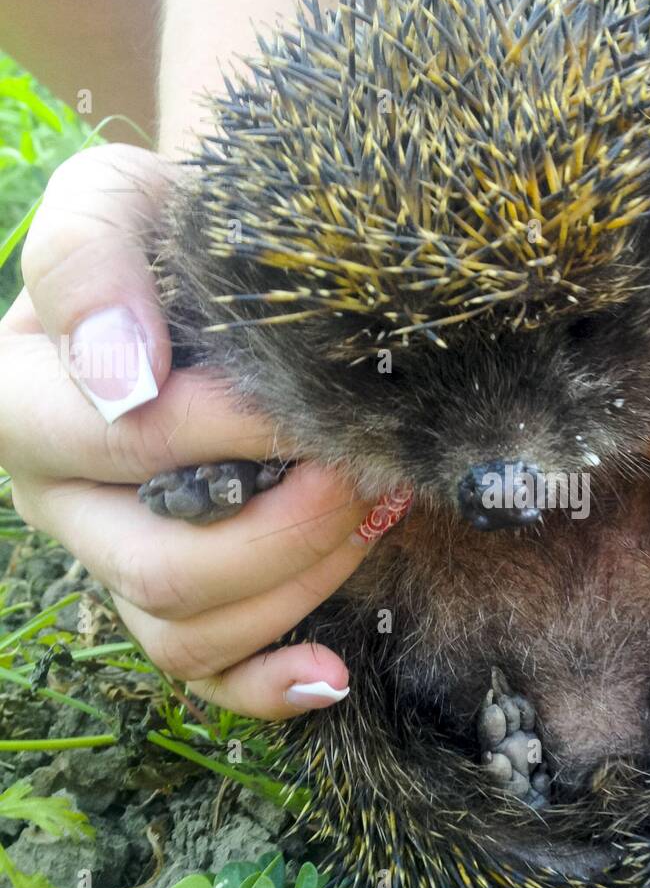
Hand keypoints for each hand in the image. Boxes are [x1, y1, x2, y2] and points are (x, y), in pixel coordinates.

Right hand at [1, 143, 378, 718]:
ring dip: (304, 583)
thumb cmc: (169, 234)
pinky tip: (333, 669)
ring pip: (189, 632)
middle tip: (366, 469)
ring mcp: (114, 562)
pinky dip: (271, 686)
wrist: (214, 277)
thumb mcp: (115, 201)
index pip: (125, 441)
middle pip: (161, 567)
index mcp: (23, 403)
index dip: (233, 429)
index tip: (317, 403)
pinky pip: (206, 679)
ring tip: (375, 511)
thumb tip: (120, 377)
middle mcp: (61, 502)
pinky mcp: (174, 604)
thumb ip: (88, 260)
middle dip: (289, 527)